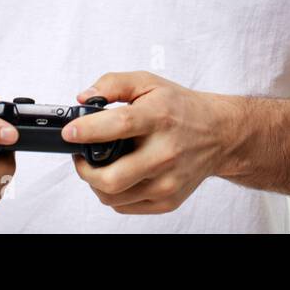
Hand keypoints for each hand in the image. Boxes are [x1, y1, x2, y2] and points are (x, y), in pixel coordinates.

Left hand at [62, 71, 235, 214]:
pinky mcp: (168, 200)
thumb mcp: (148, 82)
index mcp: (158, 118)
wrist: (219, 134)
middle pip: (111, 178)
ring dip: (95, 182)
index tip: (69, 133)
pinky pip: (125, 206)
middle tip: (80, 156)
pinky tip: (119, 175)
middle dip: (84, 170)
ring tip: (99, 165)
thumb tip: (83, 98)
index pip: (118, 126)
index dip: (87, 131)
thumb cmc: (180, 108)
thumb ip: (113, 83)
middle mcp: (165, 153)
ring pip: (113, 197)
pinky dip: (113, 193)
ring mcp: (167, 181)